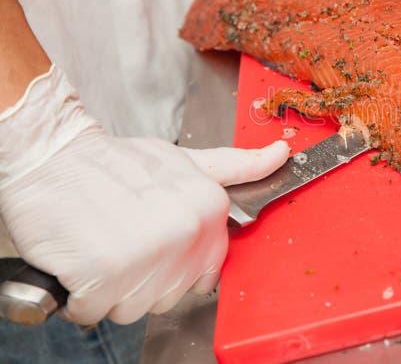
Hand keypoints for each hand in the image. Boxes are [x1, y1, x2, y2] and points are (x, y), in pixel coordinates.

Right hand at [0, 66, 289, 324]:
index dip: (178, 264)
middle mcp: (185, 233)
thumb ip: (237, 167)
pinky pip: (96, 310)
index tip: (157, 240)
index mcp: (210, 209)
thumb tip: (282, 156)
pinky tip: (82, 258)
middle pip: (171, 294)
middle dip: (145, 277)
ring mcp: (146, 256)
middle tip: (123, 237)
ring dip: (113, 288)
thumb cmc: (115, 164)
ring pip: (135, 307)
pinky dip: (82, 294)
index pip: (208, 272)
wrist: (52, 158)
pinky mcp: (104, 276)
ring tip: (103, 244)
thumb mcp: (185, 160)